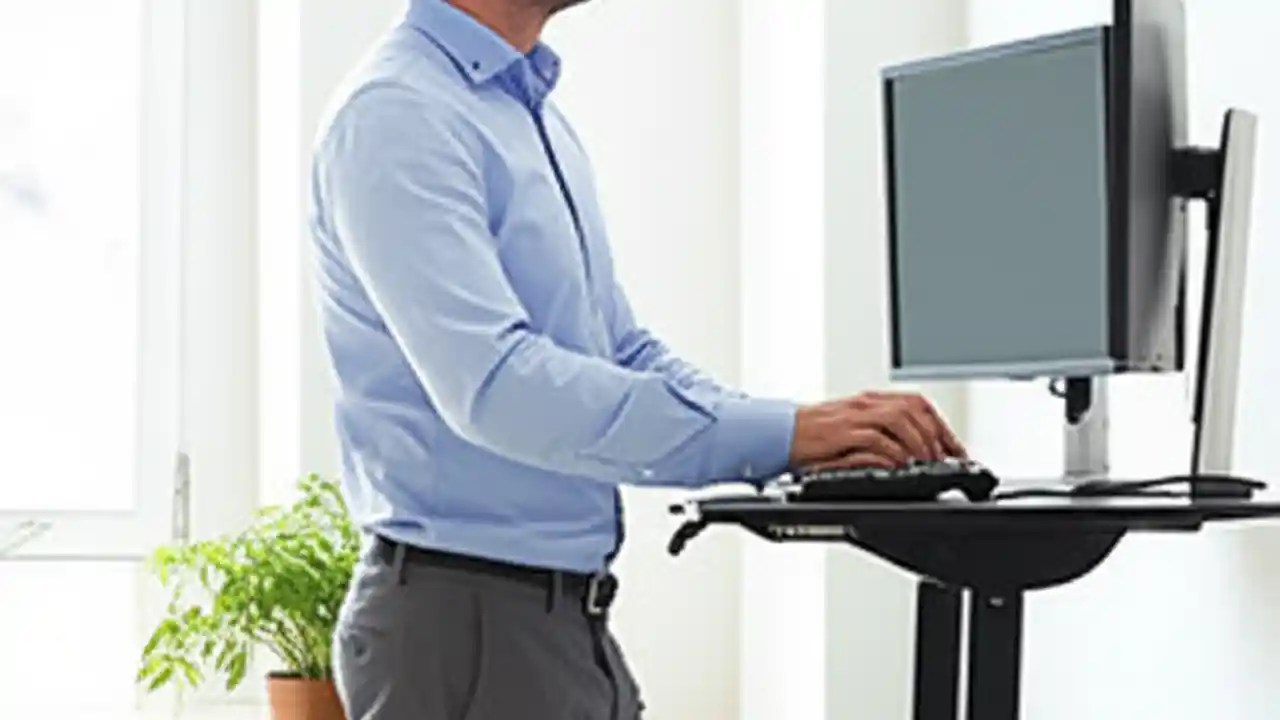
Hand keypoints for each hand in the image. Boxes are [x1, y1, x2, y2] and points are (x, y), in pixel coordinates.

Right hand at [789, 391, 966, 470]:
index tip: (955, 449)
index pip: (917, 403)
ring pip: (901, 419)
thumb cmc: (813, 437)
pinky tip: (903, 465)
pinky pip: (877, 438)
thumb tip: (909, 452)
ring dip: (919, 442)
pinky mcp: (843, 433)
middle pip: (915, 407)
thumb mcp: (852, 430)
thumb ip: (880, 434)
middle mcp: (866, 404)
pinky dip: (894, 451)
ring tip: (928, 463)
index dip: (941, 426)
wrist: (780, 435)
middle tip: (948, 459)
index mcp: (870, 401)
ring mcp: (855, 416)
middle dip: (937, 435)